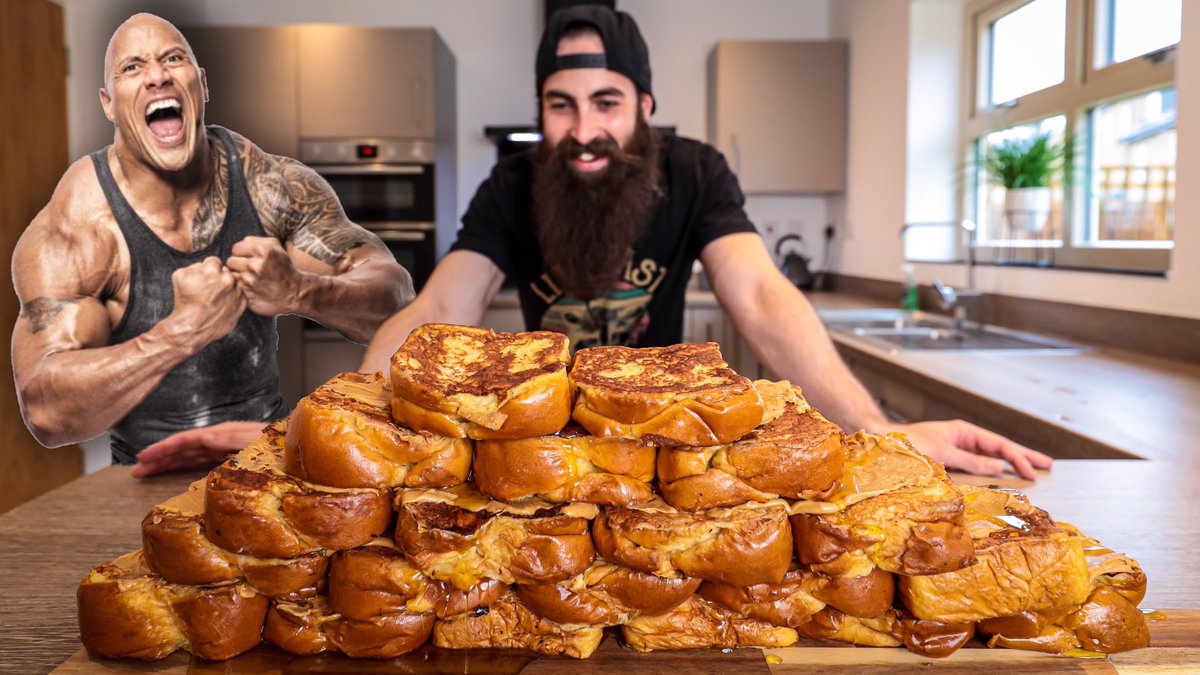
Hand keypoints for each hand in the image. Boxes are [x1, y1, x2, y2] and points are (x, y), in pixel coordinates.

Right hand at [131, 421, 267, 477]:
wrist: (297, 446)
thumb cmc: (280, 443)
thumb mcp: (256, 441)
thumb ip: (231, 439)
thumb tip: (205, 438)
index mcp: (224, 434)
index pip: (187, 440)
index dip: (165, 448)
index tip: (144, 457)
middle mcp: (221, 439)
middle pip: (184, 447)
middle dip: (160, 457)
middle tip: (136, 470)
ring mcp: (224, 447)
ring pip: (189, 454)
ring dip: (168, 461)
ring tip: (146, 472)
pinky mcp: (230, 455)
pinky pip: (200, 459)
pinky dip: (184, 464)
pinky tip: (173, 470)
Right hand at [168, 256, 245, 346]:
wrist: (192, 327)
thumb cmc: (185, 302)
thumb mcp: (180, 275)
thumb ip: (194, 266)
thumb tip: (203, 265)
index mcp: (212, 269)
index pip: (214, 261)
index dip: (208, 268)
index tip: (205, 277)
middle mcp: (227, 279)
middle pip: (225, 272)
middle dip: (218, 277)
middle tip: (209, 289)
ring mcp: (236, 292)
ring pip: (234, 284)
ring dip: (227, 288)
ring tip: (215, 298)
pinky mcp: (241, 305)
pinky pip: (240, 296)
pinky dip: (233, 298)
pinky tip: (222, 304)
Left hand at [226, 236, 304, 315]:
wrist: (294, 292)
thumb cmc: (284, 268)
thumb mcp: (276, 248)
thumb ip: (257, 240)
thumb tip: (242, 242)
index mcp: (261, 250)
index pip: (236, 248)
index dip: (242, 253)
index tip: (251, 258)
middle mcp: (254, 265)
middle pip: (231, 262)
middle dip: (239, 265)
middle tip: (251, 269)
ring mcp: (250, 282)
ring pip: (232, 275)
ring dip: (240, 277)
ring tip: (253, 279)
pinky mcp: (248, 295)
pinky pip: (236, 288)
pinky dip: (242, 288)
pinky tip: (253, 287)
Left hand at [882, 419, 1052, 479]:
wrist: (885, 443)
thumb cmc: (909, 445)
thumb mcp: (942, 453)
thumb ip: (970, 461)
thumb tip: (999, 467)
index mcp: (964, 431)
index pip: (999, 444)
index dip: (1018, 457)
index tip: (1033, 471)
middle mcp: (964, 438)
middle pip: (1000, 447)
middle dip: (1024, 456)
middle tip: (1049, 465)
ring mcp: (959, 448)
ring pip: (992, 456)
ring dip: (1012, 463)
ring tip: (1034, 470)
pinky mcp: (952, 459)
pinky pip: (979, 463)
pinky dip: (995, 469)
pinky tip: (1005, 474)